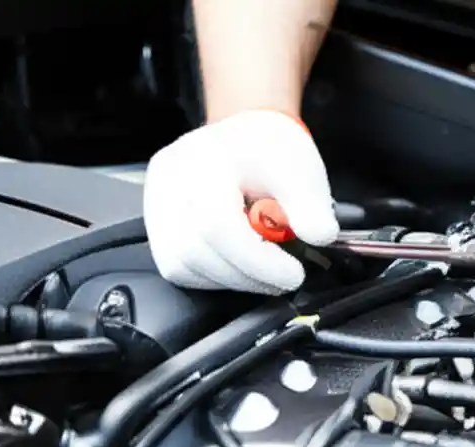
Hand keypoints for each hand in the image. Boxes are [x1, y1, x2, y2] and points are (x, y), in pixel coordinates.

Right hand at [144, 110, 338, 293]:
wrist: (245, 137)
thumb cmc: (270, 151)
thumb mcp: (302, 169)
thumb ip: (312, 204)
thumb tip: (319, 236)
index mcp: (203, 158)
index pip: (217, 224)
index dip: (257, 261)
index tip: (293, 274)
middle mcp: (169, 179)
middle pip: (196, 250)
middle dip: (249, 275)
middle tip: (285, 277)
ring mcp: (155, 202)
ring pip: (182, 265)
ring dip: (232, 279)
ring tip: (265, 269)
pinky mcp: (156, 223)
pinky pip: (177, 267)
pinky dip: (213, 276)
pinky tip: (240, 263)